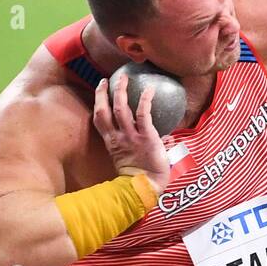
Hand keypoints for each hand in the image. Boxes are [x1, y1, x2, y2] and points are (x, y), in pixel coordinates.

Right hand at [93, 69, 171, 194]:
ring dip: (121, 91)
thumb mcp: (134, 160)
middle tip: (107, 80)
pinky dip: (145, 100)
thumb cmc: (141, 177)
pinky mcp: (146, 137)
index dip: (98, 103)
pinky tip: (149, 89)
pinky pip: (143, 114)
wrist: (146, 187)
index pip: (100, 119)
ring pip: (121, 108)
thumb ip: (144, 146)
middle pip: (105, 110)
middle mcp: (118, 137)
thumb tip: (167, 139)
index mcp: (113, 143)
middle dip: (103, 93)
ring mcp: (131, 136)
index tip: (101, 90)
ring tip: (123, 78)